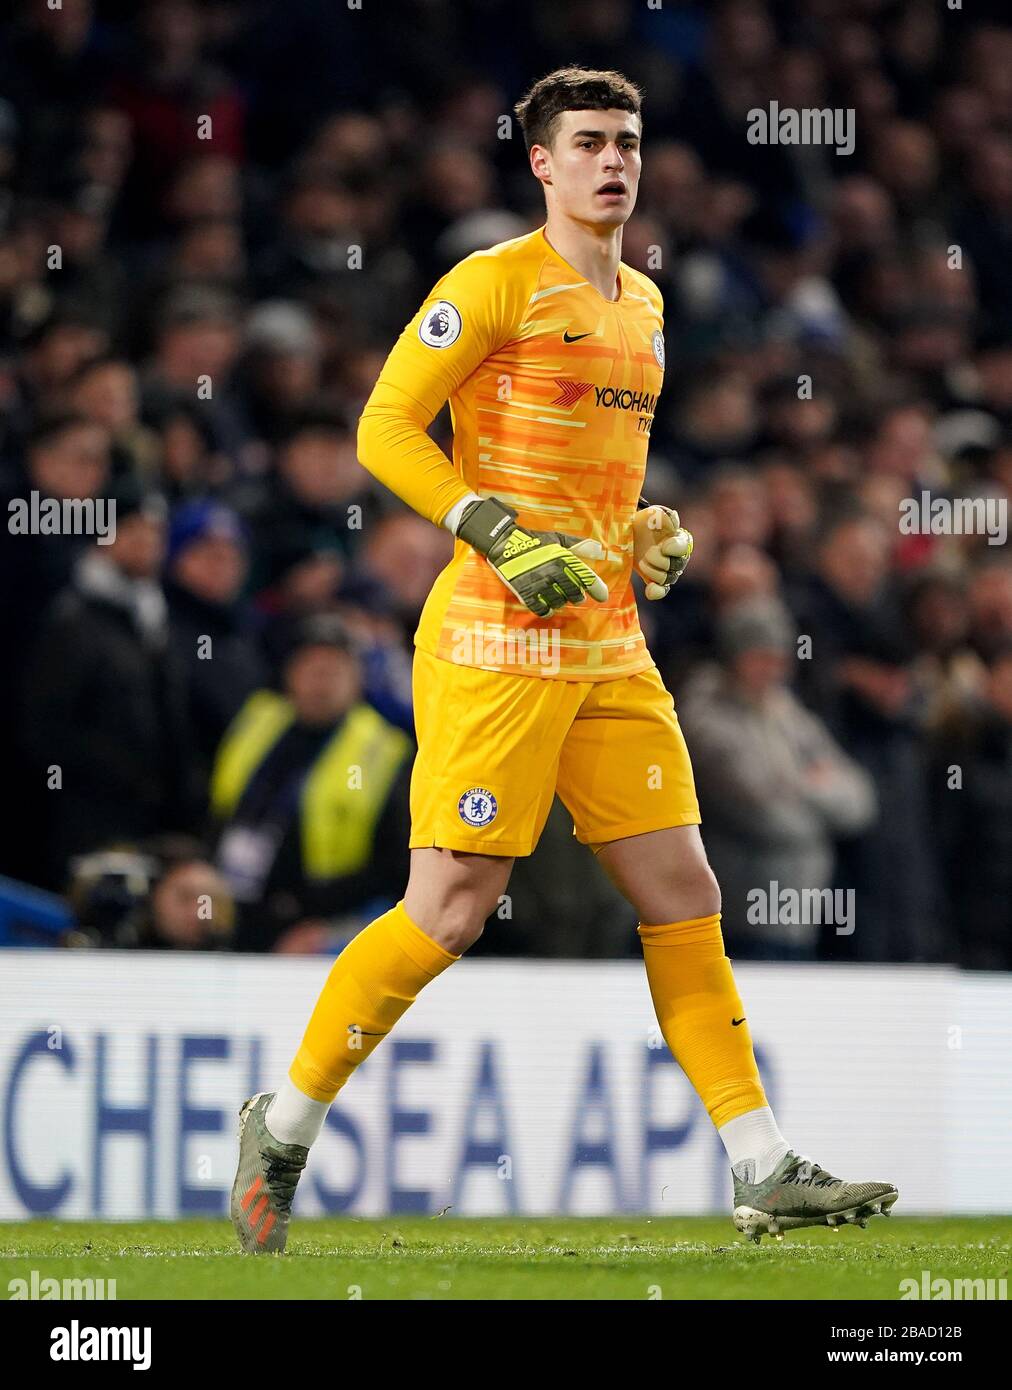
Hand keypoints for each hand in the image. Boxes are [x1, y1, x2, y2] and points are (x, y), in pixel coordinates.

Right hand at [456, 496, 607, 617]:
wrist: (505, 544)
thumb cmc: (534, 541)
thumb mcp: (557, 539)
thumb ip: (579, 546)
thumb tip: (598, 549)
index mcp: (563, 559)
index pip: (587, 578)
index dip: (598, 590)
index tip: (602, 596)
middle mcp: (554, 573)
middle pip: (575, 595)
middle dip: (577, 596)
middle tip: (575, 595)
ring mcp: (539, 585)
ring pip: (560, 604)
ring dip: (562, 602)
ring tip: (558, 596)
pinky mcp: (526, 594)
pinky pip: (542, 610)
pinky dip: (547, 610)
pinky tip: (548, 606)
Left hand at [633, 503, 692, 598]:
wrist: (628, 533)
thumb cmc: (644, 522)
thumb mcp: (653, 514)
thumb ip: (664, 516)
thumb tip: (675, 520)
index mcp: (679, 539)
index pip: (685, 546)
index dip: (676, 548)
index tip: (664, 546)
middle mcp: (677, 557)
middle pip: (676, 566)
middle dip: (661, 560)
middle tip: (648, 552)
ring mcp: (667, 570)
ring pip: (668, 578)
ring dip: (653, 572)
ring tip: (642, 562)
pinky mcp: (654, 580)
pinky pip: (661, 591)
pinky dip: (656, 592)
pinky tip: (650, 590)